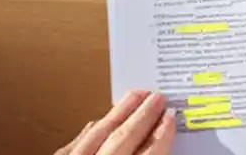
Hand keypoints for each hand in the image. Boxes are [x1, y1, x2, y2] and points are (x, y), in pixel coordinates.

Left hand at [57, 90, 175, 154]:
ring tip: (134, 96)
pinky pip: (75, 141)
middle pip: (123, 136)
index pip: (146, 154)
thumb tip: (158, 142)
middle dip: (143, 115)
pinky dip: (91, 130)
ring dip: (119, 113)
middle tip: (157, 97)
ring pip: (98, 132)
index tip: (170, 118)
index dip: (161, 135)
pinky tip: (98, 122)